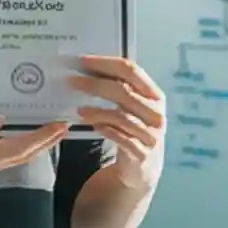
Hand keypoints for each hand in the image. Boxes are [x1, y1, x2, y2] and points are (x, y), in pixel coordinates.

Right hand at [0, 115, 68, 207]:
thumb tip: (0, 121)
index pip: (20, 146)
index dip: (43, 136)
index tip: (60, 125)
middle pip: (22, 154)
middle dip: (45, 141)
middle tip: (63, 125)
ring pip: (13, 155)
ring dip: (32, 143)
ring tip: (45, 127)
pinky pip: (0, 155)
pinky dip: (15, 145)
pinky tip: (13, 133)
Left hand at [70, 55, 166, 189]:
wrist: (144, 167)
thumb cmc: (134, 129)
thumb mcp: (133, 108)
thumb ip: (119, 89)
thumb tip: (87, 68)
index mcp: (155, 94)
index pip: (131, 70)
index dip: (105, 63)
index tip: (81, 61)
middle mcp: (156, 112)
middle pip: (124, 91)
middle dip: (94, 84)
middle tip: (71, 82)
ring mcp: (151, 134)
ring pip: (121, 116)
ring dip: (97, 111)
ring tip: (78, 109)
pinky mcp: (142, 154)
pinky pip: (121, 138)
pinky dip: (105, 129)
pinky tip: (92, 125)